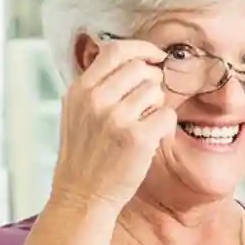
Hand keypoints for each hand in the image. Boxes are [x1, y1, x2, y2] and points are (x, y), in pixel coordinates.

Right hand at [49, 38, 174, 212]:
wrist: (82, 195)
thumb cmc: (85, 154)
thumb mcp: (77, 112)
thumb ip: (97, 85)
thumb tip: (131, 59)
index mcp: (80, 90)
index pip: (116, 50)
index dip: (142, 48)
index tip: (156, 56)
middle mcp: (96, 100)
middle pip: (142, 69)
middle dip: (152, 83)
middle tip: (146, 105)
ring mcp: (116, 119)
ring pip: (156, 92)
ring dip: (157, 106)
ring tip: (141, 124)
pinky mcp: (137, 138)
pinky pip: (167, 115)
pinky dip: (164, 126)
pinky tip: (149, 138)